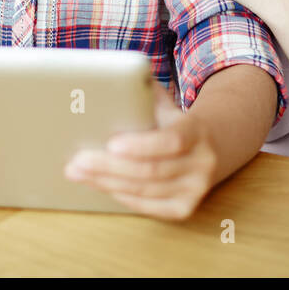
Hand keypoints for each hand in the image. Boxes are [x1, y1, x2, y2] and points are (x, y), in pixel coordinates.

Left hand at [63, 88, 216, 220]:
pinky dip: (120, 195)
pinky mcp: (184, 209)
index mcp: (197, 132)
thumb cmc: (173, 122)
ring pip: (144, 190)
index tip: (110, 143)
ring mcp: (195, 189)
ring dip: (106, 182)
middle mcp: (202, 163)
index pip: (171, 141)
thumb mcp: (165, 103)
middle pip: (151, 170)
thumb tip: (108, 80)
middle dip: (109, 166)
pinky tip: (100, 184)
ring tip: (78, 172)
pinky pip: (146, 206)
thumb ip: (142, 92)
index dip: (141, 145)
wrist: (210, 148)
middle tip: (78, 160)